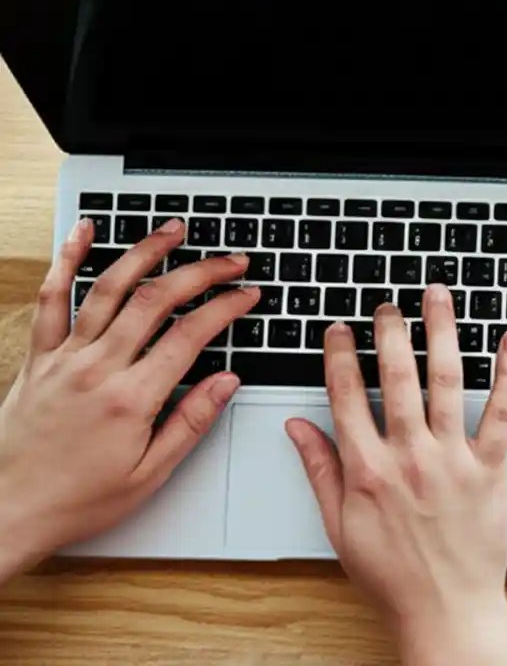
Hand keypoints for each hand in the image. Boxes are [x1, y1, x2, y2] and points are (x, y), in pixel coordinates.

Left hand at [0, 218, 257, 578]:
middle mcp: (96, 369)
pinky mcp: (39, 357)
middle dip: (200, 272)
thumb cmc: (77, 499)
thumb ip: (191, 421)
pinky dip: (68, 261)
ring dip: (144, 253)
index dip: (225, 308)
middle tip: (230, 261)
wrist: (8, 510)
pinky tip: (84, 233)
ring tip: (173, 232)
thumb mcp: (150, 474)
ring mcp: (64, 358)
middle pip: (156, 301)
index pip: (190, 336)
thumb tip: (226, 383)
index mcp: (130, 400)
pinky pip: (53, 298)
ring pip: (109, 289)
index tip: (247, 295)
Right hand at [285, 285, 506, 665]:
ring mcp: (453, 460)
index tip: (338, 328)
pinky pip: (504, 411)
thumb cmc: (392, 575)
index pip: (346, 396)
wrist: (445, 609)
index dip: (339, 356)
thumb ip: (319, 470)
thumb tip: (296, 427)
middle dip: (389, 332)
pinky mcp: (491, 469)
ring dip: (442, 332)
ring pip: (447, 381)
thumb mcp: (338, 526)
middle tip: (386, 304)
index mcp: (367, 470)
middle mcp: (410, 457)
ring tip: (437, 296)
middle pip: (396, 377)